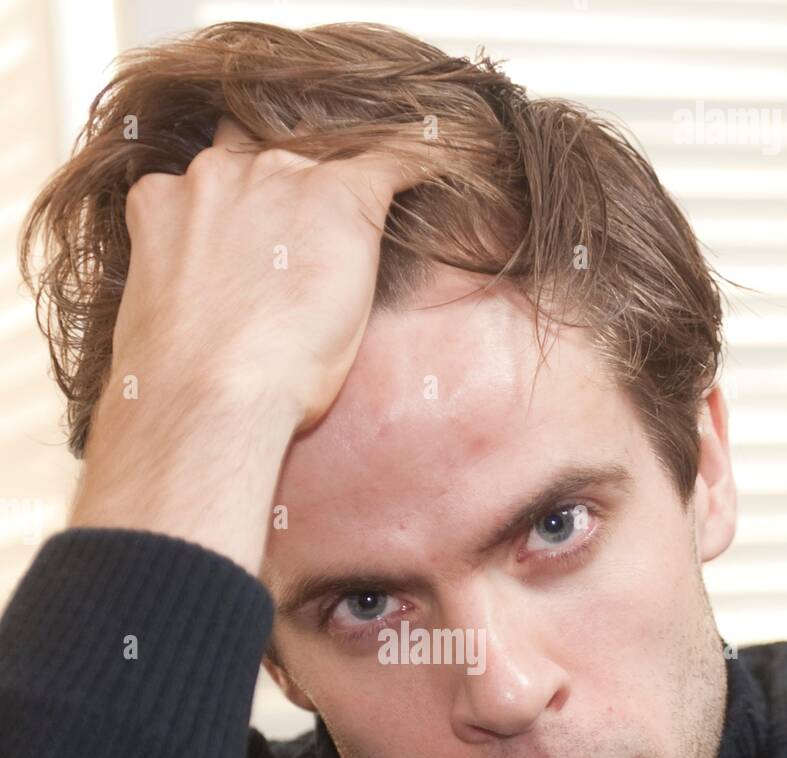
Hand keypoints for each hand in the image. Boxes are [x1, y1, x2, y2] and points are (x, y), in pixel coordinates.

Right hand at [72, 116, 437, 573]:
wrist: (214, 394)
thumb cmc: (189, 386)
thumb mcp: (169, 316)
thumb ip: (193, 279)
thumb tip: (218, 305)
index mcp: (165, 199)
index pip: (212, 172)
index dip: (240, 201)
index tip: (262, 232)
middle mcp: (220, 171)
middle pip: (266, 156)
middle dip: (289, 193)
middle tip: (313, 245)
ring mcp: (280, 177)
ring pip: (324, 158)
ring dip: (340, 189)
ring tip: (366, 229)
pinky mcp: (342, 197)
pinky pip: (395, 160)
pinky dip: (421, 161)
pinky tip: (443, 164)